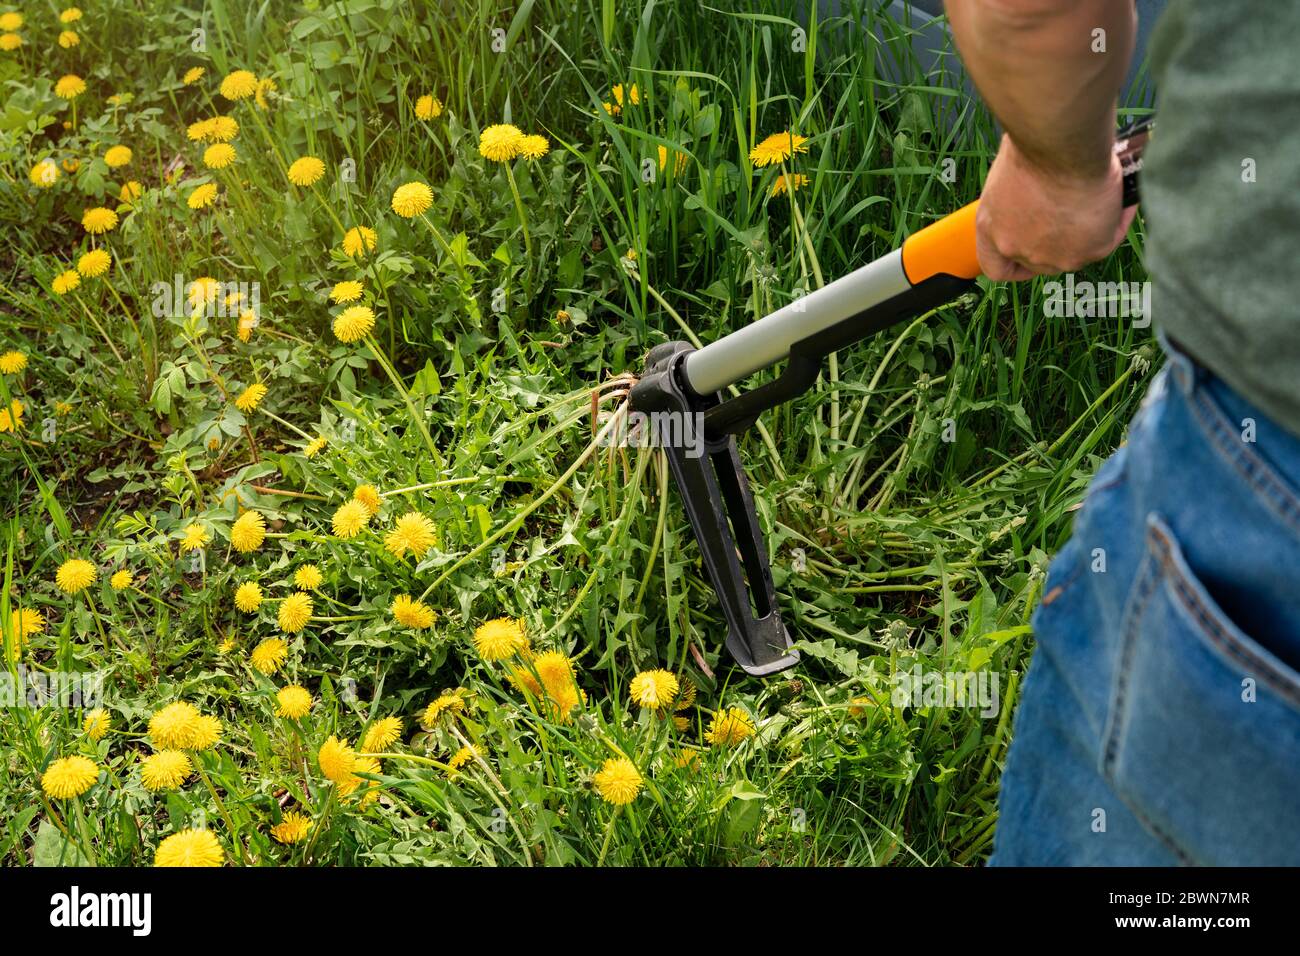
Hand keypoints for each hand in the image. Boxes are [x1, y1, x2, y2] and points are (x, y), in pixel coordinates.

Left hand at [976, 132, 1136, 280]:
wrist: (1060, 144)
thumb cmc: (1033, 144)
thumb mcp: (1009, 173)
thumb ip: (1016, 198)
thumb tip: (1036, 192)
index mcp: (990, 230)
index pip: (997, 268)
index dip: (1015, 265)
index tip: (1029, 251)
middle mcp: (1018, 249)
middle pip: (1040, 262)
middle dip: (1057, 241)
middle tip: (1073, 213)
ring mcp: (1054, 256)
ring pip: (1077, 252)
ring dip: (1088, 230)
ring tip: (1099, 196)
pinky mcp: (1090, 250)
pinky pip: (1109, 237)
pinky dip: (1117, 217)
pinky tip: (1120, 197)